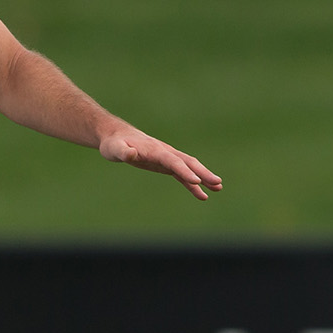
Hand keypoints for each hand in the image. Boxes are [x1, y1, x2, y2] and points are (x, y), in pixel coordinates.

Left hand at [99, 128, 222, 200]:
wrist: (116, 137)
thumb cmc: (114, 144)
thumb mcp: (115, 149)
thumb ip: (124, 152)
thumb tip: (131, 154)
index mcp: (155, 149)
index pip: (172, 160)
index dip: (184, 170)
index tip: (196, 181)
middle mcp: (165, 152)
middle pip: (187, 162)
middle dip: (202, 173)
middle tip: (217, 183)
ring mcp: (166, 158)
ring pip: (189, 167)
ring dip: (203, 177)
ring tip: (218, 188)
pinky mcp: (164, 165)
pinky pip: (181, 175)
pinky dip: (192, 184)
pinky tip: (202, 195)